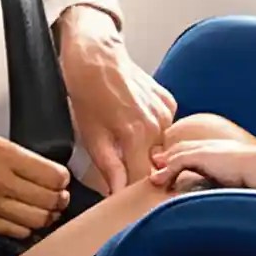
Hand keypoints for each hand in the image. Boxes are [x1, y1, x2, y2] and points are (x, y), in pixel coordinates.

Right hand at [0, 132, 70, 238]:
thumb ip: (20, 158)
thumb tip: (47, 173)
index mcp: (5, 156)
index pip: (53, 176)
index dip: (63, 180)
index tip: (61, 179)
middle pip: (50, 201)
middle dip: (59, 200)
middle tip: (58, 197)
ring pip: (37, 220)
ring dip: (46, 216)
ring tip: (43, 210)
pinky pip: (16, 232)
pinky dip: (26, 228)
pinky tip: (24, 219)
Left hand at [57, 6, 175, 192]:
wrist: (95, 54)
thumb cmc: (87, 93)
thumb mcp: (92, 136)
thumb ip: (110, 169)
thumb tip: (117, 197)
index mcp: (137, 135)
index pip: (144, 181)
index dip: (133, 194)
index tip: (124, 202)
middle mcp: (159, 124)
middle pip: (157, 165)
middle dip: (141, 174)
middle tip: (123, 174)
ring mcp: (167, 111)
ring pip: (163, 148)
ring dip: (149, 153)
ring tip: (127, 146)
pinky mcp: (169, 101)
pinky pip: (166, 128)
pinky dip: (154, 133)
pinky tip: (136, 125)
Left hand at [148, 140, 255, 188]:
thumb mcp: (240, 178)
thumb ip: (230, 181)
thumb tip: (229, 199)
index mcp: (220, 150)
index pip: (195, 150)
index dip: (180, 158)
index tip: (168, 169)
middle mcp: (211, 146)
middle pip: (182, 148)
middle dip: (167, 158)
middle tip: (155, 170)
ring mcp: (206, 149)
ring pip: (177, 154)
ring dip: (164, 167)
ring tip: (155, 181)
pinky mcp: (202, 155)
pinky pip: (178, 160)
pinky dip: (168, 170)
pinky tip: (160, 181)